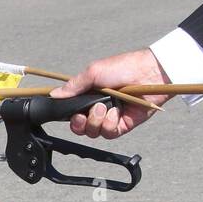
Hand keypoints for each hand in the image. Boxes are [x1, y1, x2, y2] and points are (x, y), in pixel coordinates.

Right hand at [51, 48, 172, 139]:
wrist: (148, 74)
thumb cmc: (123, 68)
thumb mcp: (93, 72)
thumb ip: (73, 86)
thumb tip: (54, 95)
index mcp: (89, 95)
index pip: (72, 113)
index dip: (69, 117)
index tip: (70, 113)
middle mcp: (97, 108)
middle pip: (80, 127)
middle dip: (80, 122)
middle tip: (85, 113)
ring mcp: (110, 118)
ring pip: (93, 132)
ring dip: (96, 120)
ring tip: (106, 107)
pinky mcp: (122, 125)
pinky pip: (108, 133)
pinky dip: (110, 124)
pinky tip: (117, 112)